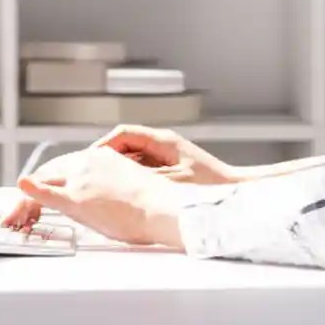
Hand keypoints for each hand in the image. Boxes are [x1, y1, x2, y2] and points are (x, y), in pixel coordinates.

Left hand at [12, 147, 184, 248]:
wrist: (164, 208)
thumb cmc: (155, 204)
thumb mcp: (128, 184)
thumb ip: (107, 186)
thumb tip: (98, 199)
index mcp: (101, 157)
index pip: (64, 166)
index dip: (48, 180)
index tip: (42, 194)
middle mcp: (87, 162)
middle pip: (49, 173)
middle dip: (32, 191)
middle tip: (22, 212)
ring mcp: (80, 179)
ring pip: (44, 183)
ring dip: (28, 201)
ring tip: (18, 218)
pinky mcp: (77, 198)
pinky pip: (46, 194)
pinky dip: (31, 193)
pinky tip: (21, 190)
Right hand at [93, 125, 239, 184]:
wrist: (234, 190)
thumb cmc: (210, 186)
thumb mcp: (171, 182)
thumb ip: (143, 177)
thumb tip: (118, 176)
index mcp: (163, 141)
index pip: (124, 133)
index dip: (103, 145)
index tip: (91, 159)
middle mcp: (163, 144)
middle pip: (126, 144)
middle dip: (107, 158)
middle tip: (92, 173)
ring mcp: (166, 156)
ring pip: (133, 157)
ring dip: (119, 168)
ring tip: (104, 183)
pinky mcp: (170, 168)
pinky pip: (143, 168)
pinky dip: (131, 176)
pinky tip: (125, 191)